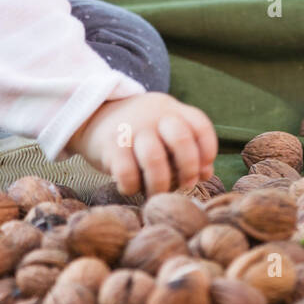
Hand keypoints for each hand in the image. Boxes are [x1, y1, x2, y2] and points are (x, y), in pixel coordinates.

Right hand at [64, 92, 217, 195]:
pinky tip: (132, 187)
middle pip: (181, 139)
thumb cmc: (140, 130)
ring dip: (161, 184)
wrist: (94, 115)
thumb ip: (188, 147)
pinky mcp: (110, 145)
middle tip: (186, 184)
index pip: (200, 126)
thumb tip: (207, 173)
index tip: (203, 169)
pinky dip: (132, 186)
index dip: (208, 150)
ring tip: (159, 192)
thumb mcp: (165, 129)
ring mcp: (132, 129)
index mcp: (173, 110)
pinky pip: (126, 172)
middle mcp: (155, 116)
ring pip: (154, 159)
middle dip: (188, 168)